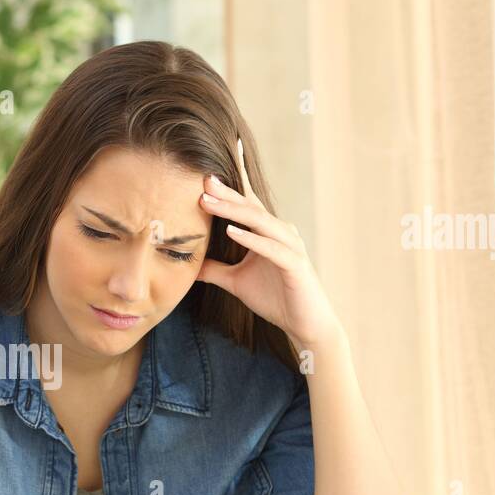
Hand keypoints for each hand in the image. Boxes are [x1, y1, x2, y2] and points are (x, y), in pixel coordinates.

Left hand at [197, 137, 342, 351]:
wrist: (304, 325)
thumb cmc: (275, 299)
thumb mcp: (236, 282)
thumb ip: (215, 270)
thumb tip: (189, 265)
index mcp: (267, 233)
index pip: (247, 204)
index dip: (232, 185)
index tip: (210, 169)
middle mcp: (280, 233)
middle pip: (250, 207)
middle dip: (226, 192)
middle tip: (203, 178)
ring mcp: (290, 247)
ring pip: (259, 222)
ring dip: (233, 210)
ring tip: (208, 200)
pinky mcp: (295, 265)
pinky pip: (271, 248)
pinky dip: (251, 239)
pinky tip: (232, 231)